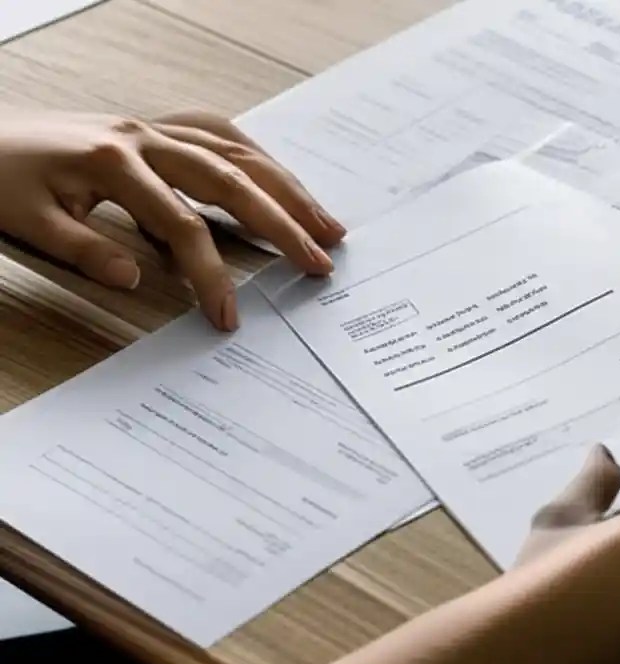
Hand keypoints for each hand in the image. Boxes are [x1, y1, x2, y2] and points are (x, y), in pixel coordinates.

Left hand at [0, 109, 344, 329]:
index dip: (210, 274)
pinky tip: (281, 181)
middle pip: (232, 180)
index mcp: (113, 160)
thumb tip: (134, 280)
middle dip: (282, 223)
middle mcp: (143, 136)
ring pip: (237, 152)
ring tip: (327, 225)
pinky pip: (220, 135)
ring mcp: (153, 126)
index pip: (182, 225)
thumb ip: (83, 250)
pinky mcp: (154, 126)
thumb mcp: (26, 221)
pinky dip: (257, 158)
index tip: (230, 317)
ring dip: (286, 188)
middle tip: (320, 261)